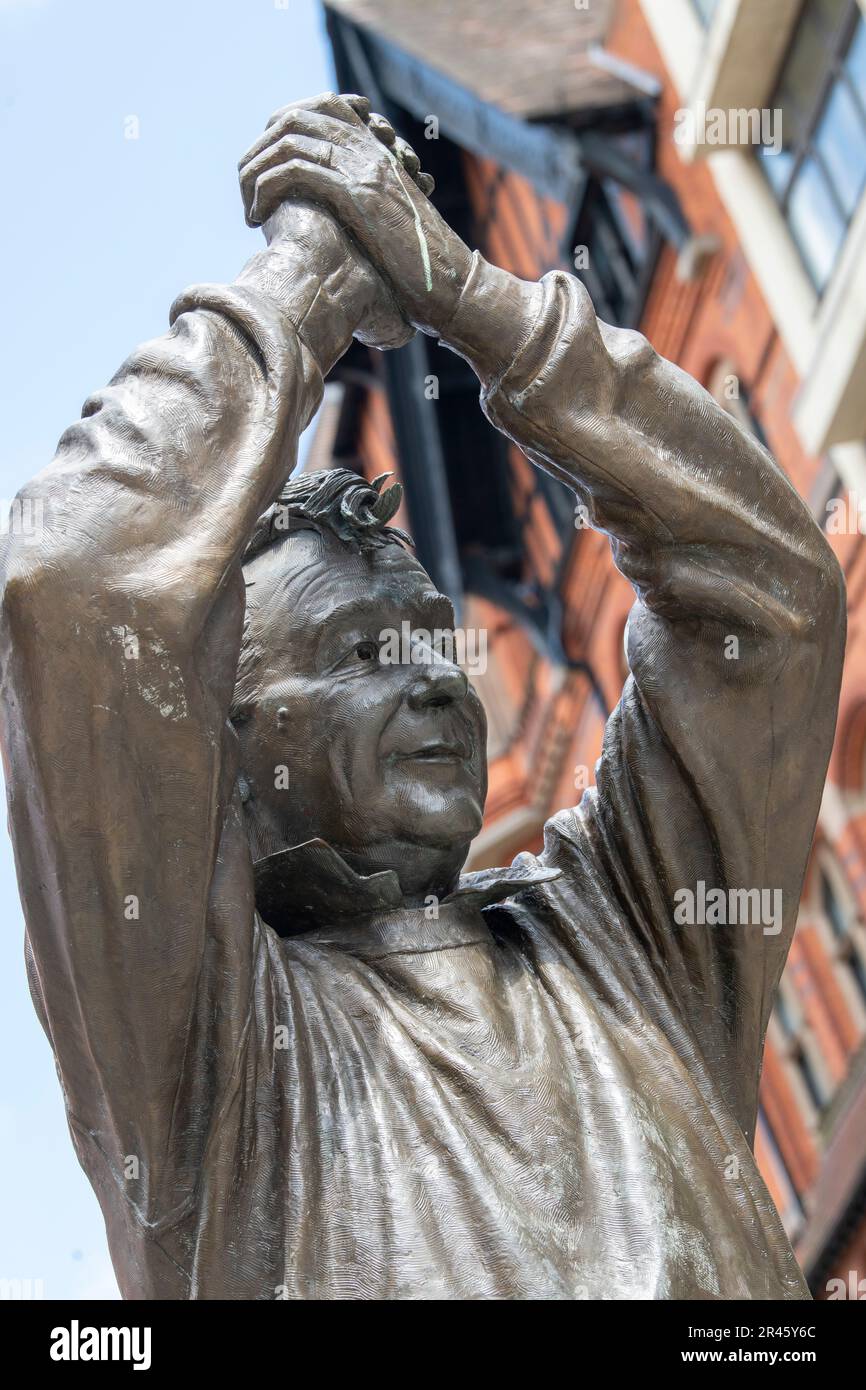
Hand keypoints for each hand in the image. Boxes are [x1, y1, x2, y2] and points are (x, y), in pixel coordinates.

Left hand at [238, 93, 473, 336]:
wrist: (453, 286)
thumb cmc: (423, 271)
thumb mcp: (390, 225)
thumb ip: (363, 205)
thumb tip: (330, 217)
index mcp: (380, 153)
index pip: (322, 107)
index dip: (283, 126)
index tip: (264, 167)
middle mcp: (372, 151)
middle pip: (296, 116)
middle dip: (260, 148)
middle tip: (246, 187)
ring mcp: (365, 169)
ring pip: (289, 140)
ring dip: (255, 171)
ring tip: (247, 208)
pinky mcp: (357, 195)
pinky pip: (296, 171)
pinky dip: (265, 189)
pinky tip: (257, 218)